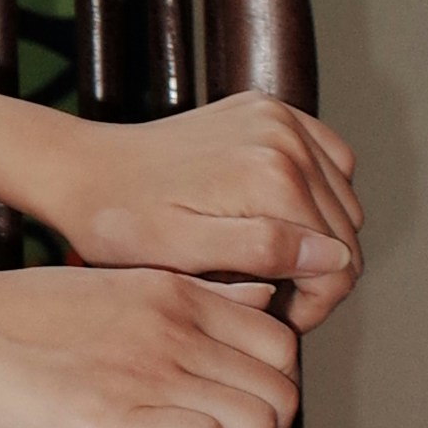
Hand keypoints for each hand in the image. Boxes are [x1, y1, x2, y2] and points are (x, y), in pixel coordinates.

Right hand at [0, 257, 299, 427]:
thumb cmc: (3, 313)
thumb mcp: (103, 287)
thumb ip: (175, 300)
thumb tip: (248, 301)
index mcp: (172, 291)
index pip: (277, 339)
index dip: (277, 389)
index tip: (251, 423)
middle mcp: (175, 326)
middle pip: (281, 385)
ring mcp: (151, 370)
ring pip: (262, 422)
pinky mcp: (121, 419)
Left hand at [34, 95, 361, 331]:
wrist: (82, 169)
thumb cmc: (121, 223)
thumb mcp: (182, 254)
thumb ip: (261, 251)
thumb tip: (334, 256)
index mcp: (271, 176)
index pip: (340, 263)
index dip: (315, 305)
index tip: (277, 318)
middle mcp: (284, 137)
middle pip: (345, 232)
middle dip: (316, 274)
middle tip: (267, 296)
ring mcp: (278, 117)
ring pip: (341, 200)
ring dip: (316, 236)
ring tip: (265, 261)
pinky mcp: (268, 110)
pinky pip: (328, 159)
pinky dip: (316, 194)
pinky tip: (277, 217)